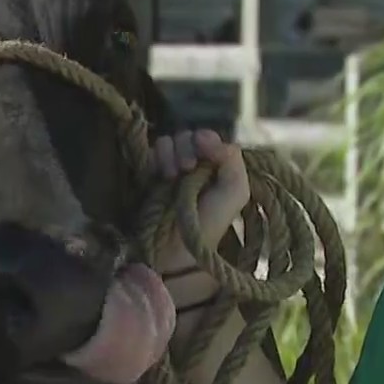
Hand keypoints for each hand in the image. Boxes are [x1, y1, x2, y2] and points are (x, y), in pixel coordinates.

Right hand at [151, 128, 249, 275]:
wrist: (174, 250)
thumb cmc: (208, 225)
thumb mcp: (234, 193)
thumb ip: (232, 160)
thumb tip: (204, 134)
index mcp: (217, 168)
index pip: (210, 139)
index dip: (206, 141)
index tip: (204, 154)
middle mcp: (195, 166)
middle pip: (189, 137)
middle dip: (188, 148)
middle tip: (186, 169)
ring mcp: (171, 169)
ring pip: (170, 141)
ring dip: (172, 152)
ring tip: (173, 174)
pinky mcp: (149, 174)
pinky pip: (151, 151)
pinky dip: (156, 156)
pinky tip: (161, 174)